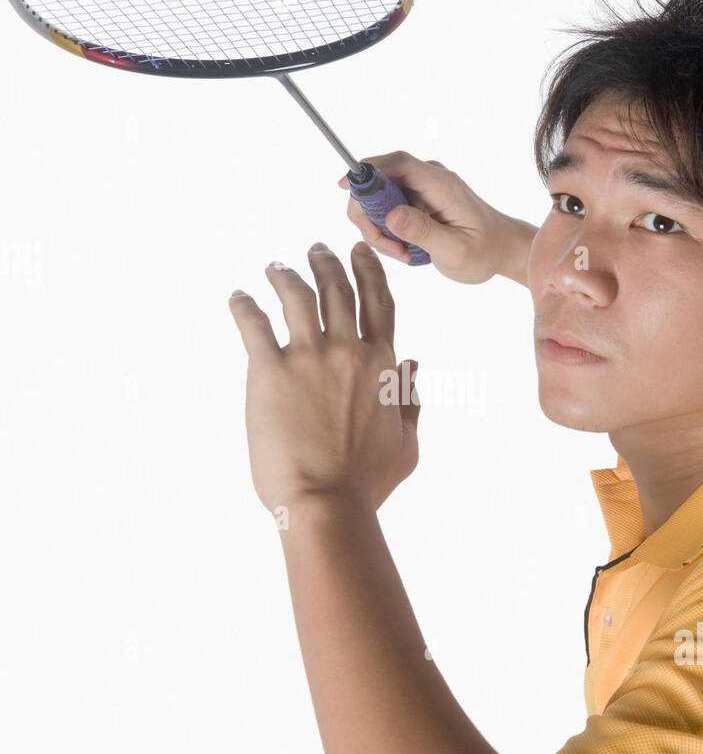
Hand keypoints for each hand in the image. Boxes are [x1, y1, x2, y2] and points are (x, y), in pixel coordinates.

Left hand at [228, 241, 420, 517]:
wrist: (326, 502)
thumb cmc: (366, 483)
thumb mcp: (406, 445)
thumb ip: (412, 402)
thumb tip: (413, 365)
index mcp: (383, 366)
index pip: (379, 304)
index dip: (369, 272)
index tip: (359, 252)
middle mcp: (348, 351)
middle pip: (338, 290)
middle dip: (327, 263)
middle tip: (315, 250)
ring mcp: (309, 358)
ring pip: (297, 296)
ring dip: (285, 274)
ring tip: (275, 268)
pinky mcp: (269, 371)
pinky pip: (254, 323)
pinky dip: (244, 305)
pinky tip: (238, 298)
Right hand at [339, 151, 512, 282]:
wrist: (502, 250)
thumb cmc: (484, 251)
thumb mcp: (455, 249)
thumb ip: (423, 231)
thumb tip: (390, 214)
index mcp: (441, 184)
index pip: (397, 163)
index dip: (367, 170)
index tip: (343, 187)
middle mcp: (430, 180)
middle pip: (380, 182)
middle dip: (370, 216)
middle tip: (387, 248)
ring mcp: (423, 189)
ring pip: (380, 199)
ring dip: (380, 229)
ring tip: (402, 254)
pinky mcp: (418, 200)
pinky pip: (388, 209)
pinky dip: (388, 231)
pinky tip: (405, 250)